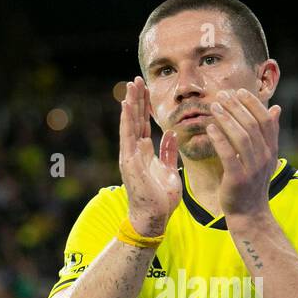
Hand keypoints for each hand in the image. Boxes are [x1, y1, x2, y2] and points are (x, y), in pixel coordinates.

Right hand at [118, 76, 181, 235]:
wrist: (154, 219)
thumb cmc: (161, 199)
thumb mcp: (168, 171)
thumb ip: (167, 152)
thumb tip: (170, 134)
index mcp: (144, 152)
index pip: (143, 124)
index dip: (145, 106)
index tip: (146, 89)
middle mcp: (134, 151)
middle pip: (135, 120)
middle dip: (136, 99)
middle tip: (136, 79)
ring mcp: (130, 156)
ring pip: (129, 124)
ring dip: (130, 104)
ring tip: (130, 86)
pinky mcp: (129, 162)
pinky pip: (128, 136)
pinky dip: (127, 120)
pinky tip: (127, 105)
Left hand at [205, 88, 280, 216]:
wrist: (249, 213)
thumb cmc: (253, 182)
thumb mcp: (265, 157)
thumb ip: (269, 133)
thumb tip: (277, 108)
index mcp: (271, 150)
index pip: (265, 120)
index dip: (252, 103)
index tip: (238, 91)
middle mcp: (265, 158)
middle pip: (252, 125)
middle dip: (236, 107)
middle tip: (222, 95)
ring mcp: (253, 169)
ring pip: (241, 137)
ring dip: (226, 119)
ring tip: (214, 107)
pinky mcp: (238, 179)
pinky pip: (228, 155)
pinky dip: (219, 139)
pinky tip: (210, 128)